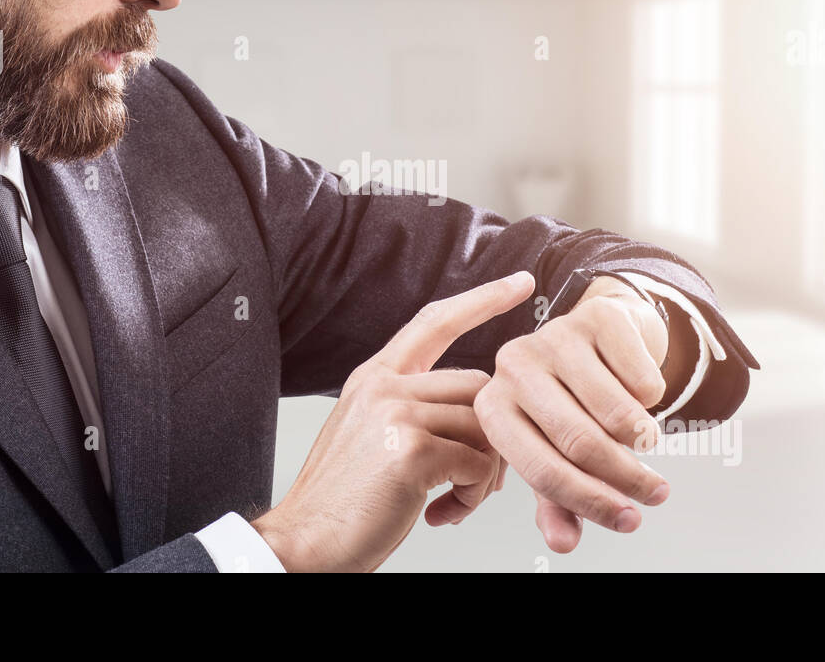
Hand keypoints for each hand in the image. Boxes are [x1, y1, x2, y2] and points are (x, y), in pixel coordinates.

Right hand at [252, 272, 534, 571]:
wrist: (305, 542)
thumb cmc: (343, 502)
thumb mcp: (370, 436)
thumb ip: (413, 409)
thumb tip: (476, 413)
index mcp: (373, 377)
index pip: (435, 320)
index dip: (482, 299)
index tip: (519, 283)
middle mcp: (383, 386)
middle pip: (476, 385)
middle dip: (491, 436)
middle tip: (477, 480)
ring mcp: (395, 413)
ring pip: (482, 425)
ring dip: (483, 474)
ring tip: (455, 500)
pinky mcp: (410, 449)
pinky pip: (476, 463)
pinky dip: (472, 495)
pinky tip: (443, 512)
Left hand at [473, 274, 670, 552]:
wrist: (598, 336)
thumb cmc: (569, 401)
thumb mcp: (555, 451)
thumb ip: (557, 500)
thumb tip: (563, 544)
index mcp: (493, 408)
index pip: (542, 470)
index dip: (590, 503)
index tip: (629, 521)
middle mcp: (513, 367)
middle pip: (580, 442)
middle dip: (626, 478)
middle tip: (656, 495)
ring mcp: (552, 336)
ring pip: (616, 413)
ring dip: (644, 441)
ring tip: (649, 444)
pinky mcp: (595, 317)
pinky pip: (642, 380)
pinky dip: (653, 400)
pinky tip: (641, 396)